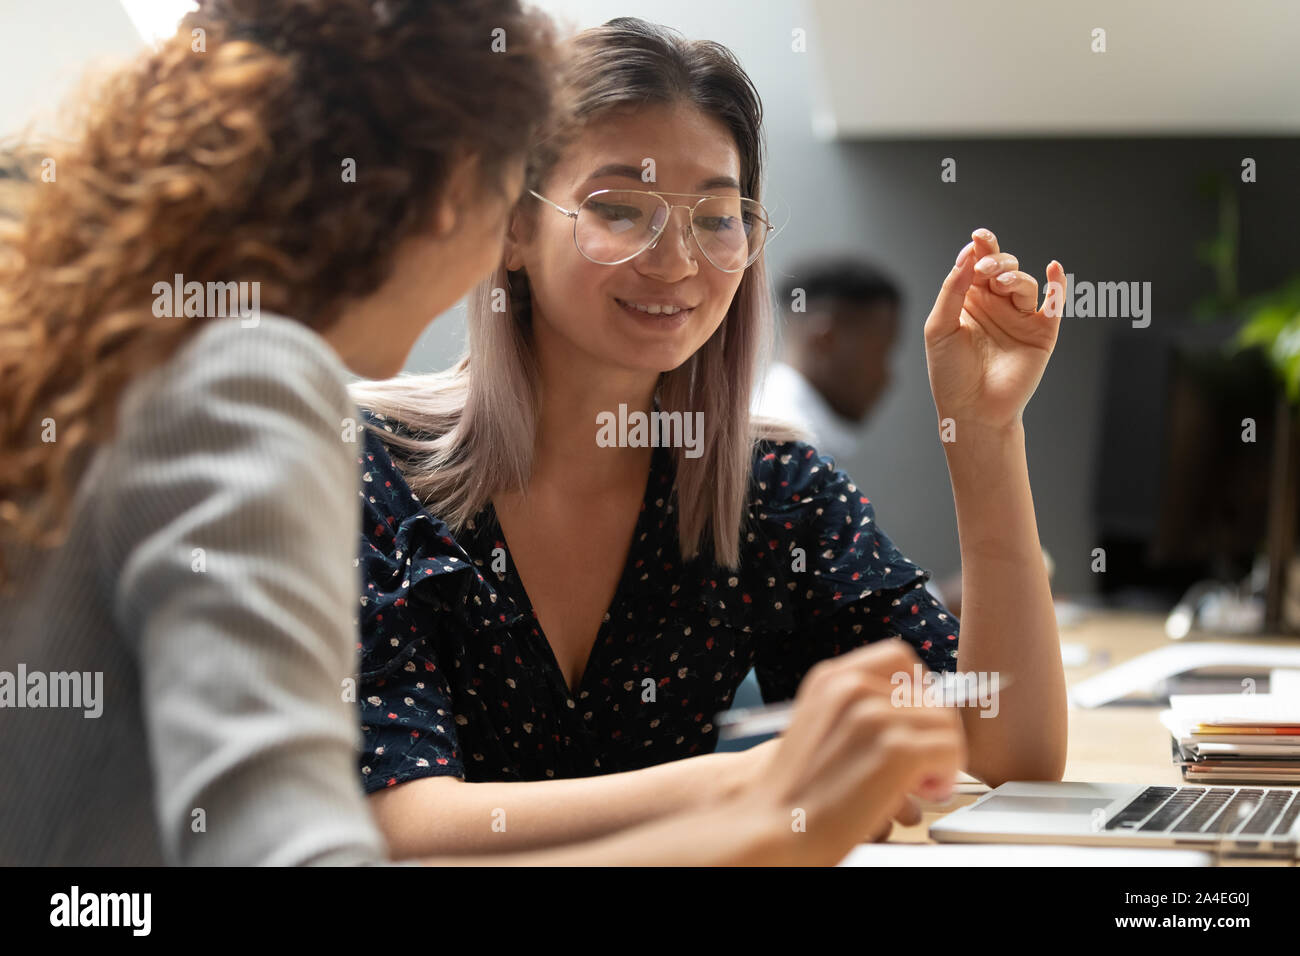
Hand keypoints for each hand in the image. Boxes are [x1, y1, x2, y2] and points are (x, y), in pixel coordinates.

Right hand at [731, 640, 966, 865]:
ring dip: (942, 758)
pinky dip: (945, 775)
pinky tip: (921, 794)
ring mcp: (875, 716)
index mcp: (832, 678)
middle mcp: (853, 688)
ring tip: (918, 786)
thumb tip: (919, 712)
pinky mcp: (896, 750)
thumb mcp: (819, 726)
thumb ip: (859, 710)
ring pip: (946, 724)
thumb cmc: (796, 792)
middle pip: (931, 696)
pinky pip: (950, 750)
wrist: (772, 828)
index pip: (901, 658)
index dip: (919, 694)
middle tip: (919, 771)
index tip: (914, 726)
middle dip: (932, 734)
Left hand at [924, 227, 1066, 430]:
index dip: (981, 248)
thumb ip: (952, 291)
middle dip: (996, 262)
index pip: (977, 265)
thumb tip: (966, 255)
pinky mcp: (1041, 333)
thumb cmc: (950, 373)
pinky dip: (1057, 284)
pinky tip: (1055, 268)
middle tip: (985, 270)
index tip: (979, 237)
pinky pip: (1053, 303)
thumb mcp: (939, 327)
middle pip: (1003, 268)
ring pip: (1024, 283)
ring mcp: (1019, 318)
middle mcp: (995, 305)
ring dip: (1015, 277)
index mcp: (969, 300)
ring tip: (1001, 283)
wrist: (973, 410)